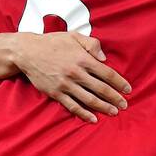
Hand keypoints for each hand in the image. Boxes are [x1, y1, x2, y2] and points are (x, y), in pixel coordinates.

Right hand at [11, 32, 130, 122]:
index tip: (128, 90)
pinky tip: (93, 119)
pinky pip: (73, 106)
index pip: (107, 73)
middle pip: (101, 88)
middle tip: (125, 105)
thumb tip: (105, 58)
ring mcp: (65, 85)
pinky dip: (84, 114)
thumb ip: (92, 44)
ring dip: (103, 107)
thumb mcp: (73, 36)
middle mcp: (76, 73)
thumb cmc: (52, 43)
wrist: (27, 52)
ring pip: (89, 99)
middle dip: (115, 98)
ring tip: (114, 112)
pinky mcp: (56, 93)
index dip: (119, 83)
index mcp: (82, 58)